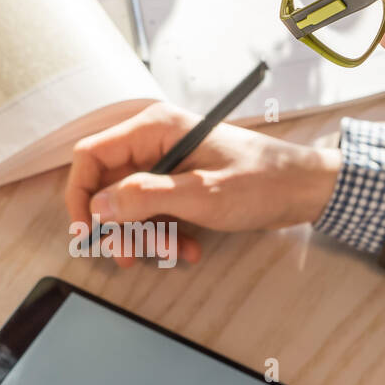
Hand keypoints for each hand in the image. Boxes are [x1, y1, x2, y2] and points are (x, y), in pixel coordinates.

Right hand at [64, 102, 342, 265]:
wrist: (304, 189)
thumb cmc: (261, 182)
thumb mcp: (201, 194)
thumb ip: (145, 197)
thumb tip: (99, 206)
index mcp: (154, 128)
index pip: (91, 156)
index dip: (81, 195)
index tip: (87, 232)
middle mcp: (155, 140)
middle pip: (107, 184)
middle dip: (115, 225)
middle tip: (128, 256)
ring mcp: (167, 162)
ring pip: (129, 204)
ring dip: (143, 234)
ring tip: (170, 251)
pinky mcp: (180, 182)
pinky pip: (154, 210)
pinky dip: (164, 233)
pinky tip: (187, 248)